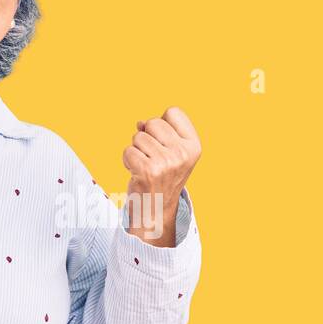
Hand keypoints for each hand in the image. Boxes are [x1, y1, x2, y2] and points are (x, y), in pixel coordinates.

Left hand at [121, 107, 200, 246]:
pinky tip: (137, 174)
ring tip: (145, 167)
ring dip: (136, 150)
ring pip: (138, 136)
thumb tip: (140, 123)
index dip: (162, 125)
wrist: (156, 211)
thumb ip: (160, 132)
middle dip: (146, 137)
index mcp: (194, 146)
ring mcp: (167, 162)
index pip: (173, 112)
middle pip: (153, 122)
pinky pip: (128, 151)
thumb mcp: (172, 153)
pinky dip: (128, 161)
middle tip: (152, 158)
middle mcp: (184, 153)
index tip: (164, 144)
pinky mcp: (149, 171)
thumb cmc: (162, 178)